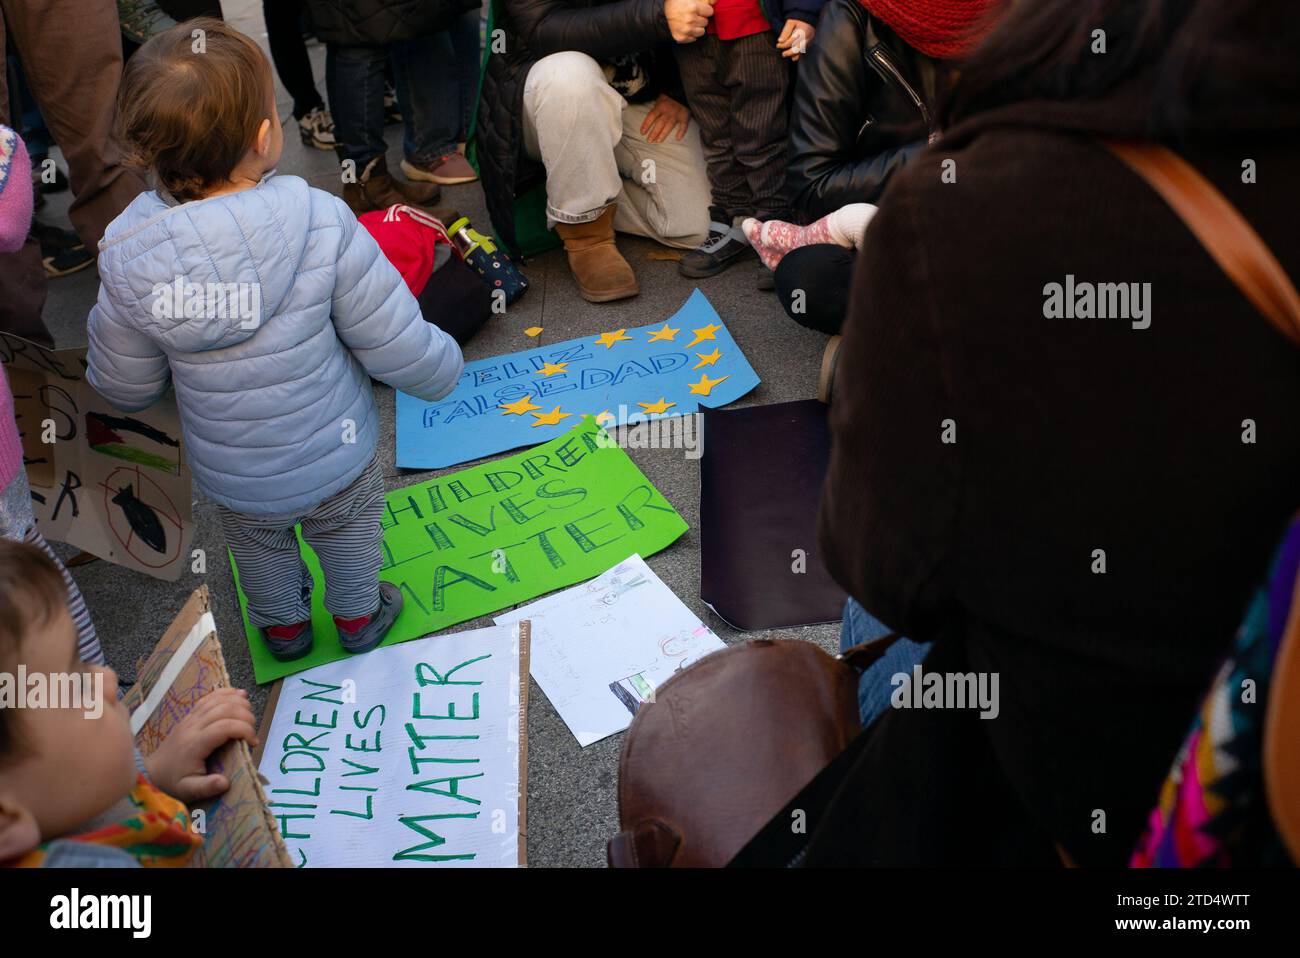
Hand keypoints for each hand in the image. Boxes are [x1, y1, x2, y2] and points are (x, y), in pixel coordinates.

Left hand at [143, 688, 256, 802]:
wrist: (153, 772)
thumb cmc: (173, 781)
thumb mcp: (188, 790)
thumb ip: (207, 787)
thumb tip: (225, 783)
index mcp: (195, 744)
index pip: (224, 727)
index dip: (244, 730)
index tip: (254, 743)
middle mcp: (193, 726)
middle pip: (224, 709)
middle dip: (246, 716)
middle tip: (253, 731)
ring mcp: (191, 718)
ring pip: (218, 700)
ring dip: (239, 703)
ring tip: (250, 714)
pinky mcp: (190, 714)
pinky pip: (209, 697)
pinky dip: (226, 693)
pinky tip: (239, 694)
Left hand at [641, 94, 690, 142]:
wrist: (683, 90)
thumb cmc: (670, 95)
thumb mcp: (660, 97)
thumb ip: (656, 105)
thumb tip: (649, 113)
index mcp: (660, 106)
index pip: (651, 116)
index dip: (646, 125)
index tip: (642, 132)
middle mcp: (667, 112)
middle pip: (659, 124)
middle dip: (654, 133)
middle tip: (649, 141)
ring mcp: (676, 115)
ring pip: (669, 126)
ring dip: (663, 134)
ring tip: (658, 141)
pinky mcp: (684, 116)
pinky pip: (683, 125)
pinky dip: (681, 132)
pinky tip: (678, 138)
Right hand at [665, 0, 712, 42]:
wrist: (663, 12)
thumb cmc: (677, 3)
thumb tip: (716, 1)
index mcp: (693, 7)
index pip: (710, 12)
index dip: (705, 10)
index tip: (700, 9)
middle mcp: (690, 19)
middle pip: (705, 22)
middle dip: (701, 18)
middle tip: (693, 15)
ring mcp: (686, 30)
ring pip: (702, 32)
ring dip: (697, 27)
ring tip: (690, 22)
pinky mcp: (682, 37)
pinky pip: (694, 39)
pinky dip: (691, 34)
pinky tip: (686, 28)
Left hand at [777, 19, 814, 59]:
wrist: (808, 20)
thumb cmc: (797, 21)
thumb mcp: (790, 22)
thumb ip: (785, 32)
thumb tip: (780, 41)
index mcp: (802, 31)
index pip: (792, 40)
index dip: (784, 44)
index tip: (778, 45)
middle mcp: (807, 37)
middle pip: (798, 48)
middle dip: (789, 52)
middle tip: (783, 53)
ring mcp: (809, 41)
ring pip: (801, 51)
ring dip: (792, 54)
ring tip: (785, 54)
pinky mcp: (809, 44)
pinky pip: (803, 51)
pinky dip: (797, 55)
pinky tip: (792, 57)